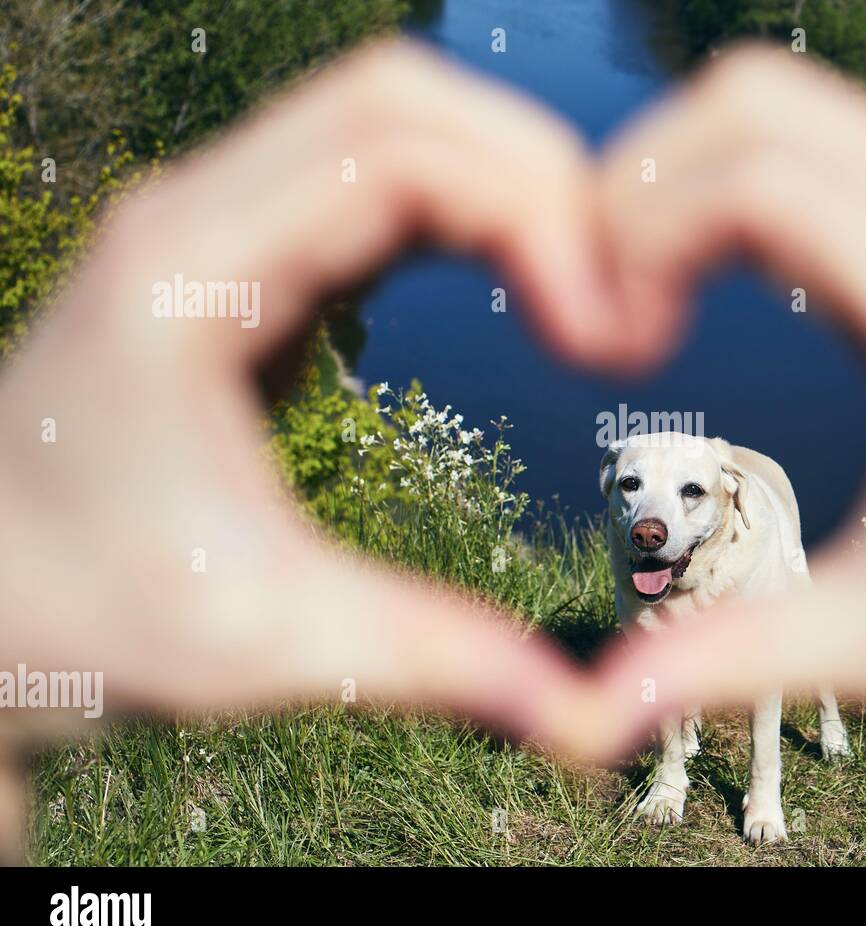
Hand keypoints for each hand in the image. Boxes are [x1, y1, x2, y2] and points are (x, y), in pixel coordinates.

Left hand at [0, 41, 621, 861]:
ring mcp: (214, 222)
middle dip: (540, 177)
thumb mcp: (266, 644)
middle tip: (616, 300)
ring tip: (584, 293)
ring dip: (508, 183)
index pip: (392, 150)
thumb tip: (591, 718)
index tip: (604, 332)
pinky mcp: (242, 255)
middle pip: (402, 98)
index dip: (534, 214)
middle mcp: (193, 215)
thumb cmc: (80, 622)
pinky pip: (374, 176)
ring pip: (393, 119)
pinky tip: (518, 287)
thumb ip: (437, 662)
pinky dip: (467, 208)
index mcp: (186, 277)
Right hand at [588, 48, 865, 841]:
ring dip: (680, 172)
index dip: (641, 239)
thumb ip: (747, 657)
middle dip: (635, 186)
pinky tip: (717, 272)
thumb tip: (604, 706)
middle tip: (609, 311)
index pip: (761, 189)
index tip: (616, 347)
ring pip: (777, 97)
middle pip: (749, 104)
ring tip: (649, 294)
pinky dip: (734, 171)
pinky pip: (819, 127)